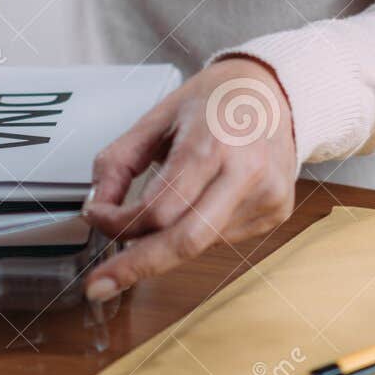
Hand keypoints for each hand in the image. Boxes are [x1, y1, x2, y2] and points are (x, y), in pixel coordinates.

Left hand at [82, 57, 295, 300]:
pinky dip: (197, 227)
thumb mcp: (157, 117)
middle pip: (184, 242)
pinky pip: (222, 237)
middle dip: (136, 267)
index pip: (159, 209)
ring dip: (168, 237)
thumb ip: (118, 161)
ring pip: (201, 243)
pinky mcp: (278, 212)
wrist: (273, 88)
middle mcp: (245, 173)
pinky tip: (205, 195)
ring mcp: (266, 196)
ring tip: (171, 198)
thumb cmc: (214, 99)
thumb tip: (96, 208)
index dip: (119, 224)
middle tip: (98, 285)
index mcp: (212, 142)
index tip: (96, 218)